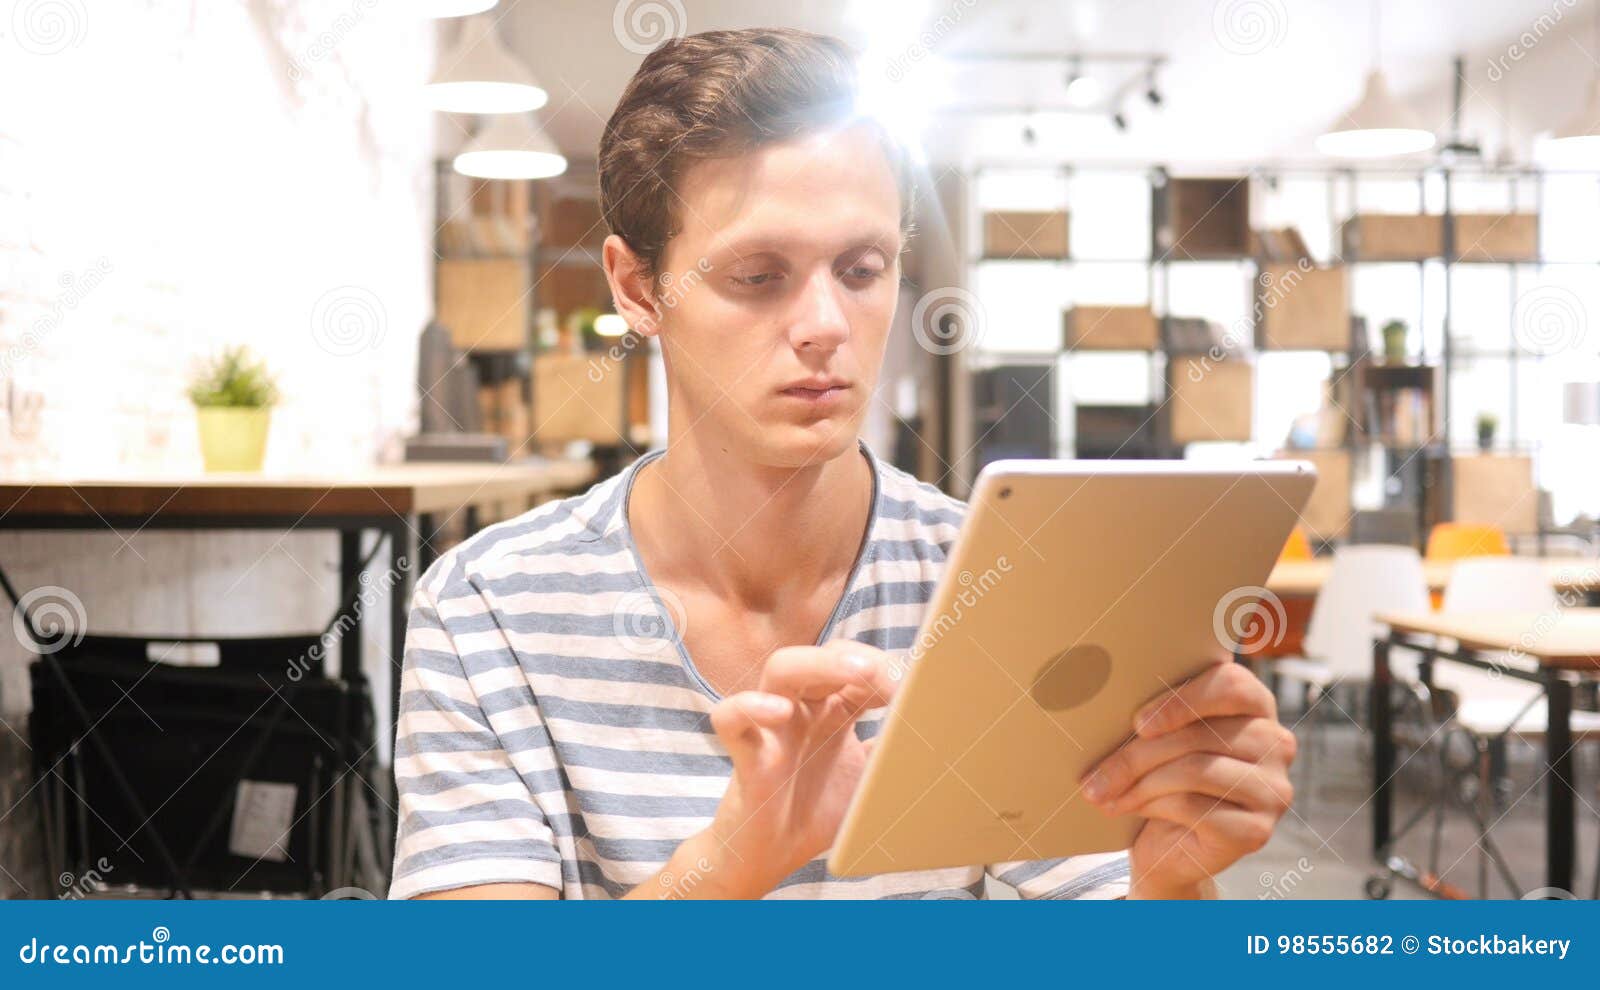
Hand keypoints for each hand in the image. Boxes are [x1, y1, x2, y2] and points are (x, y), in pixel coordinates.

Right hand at [688, 640, 897, 897]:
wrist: (771, 857)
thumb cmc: (817, 812)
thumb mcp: (870, 780)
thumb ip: (895, 754)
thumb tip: (944, 740)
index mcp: (833, 709)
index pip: (856, 666)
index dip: (885, 670)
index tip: (915, 689)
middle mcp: (803, 708)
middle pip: (822, 656)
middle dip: (857, 656)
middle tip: (891, 672)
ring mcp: (772, 726)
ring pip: (780, 668)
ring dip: (818, 662)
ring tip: (854, 670)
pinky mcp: (746, 754)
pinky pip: (731, 718)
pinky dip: (748, 707)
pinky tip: (778, 713)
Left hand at [1080, 660, 1294, 898]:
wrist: (1169, 848)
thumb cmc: (1161, 779)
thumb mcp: (1161, 738)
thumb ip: (1159, 713)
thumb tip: (1111, 697)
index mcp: (1257, 707)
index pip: (1233, 685)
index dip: (1182, 700)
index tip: (1138, 723)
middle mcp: (1276, 745)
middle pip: (1200, 735)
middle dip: (1137, 754)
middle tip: (1095, 775)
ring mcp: (1273, 790)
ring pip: (1195, 770)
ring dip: (1138, 783)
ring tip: (1104, 793)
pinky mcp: (1257, 830)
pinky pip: (1195, 807)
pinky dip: (1152, 807)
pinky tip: (1128, 809)